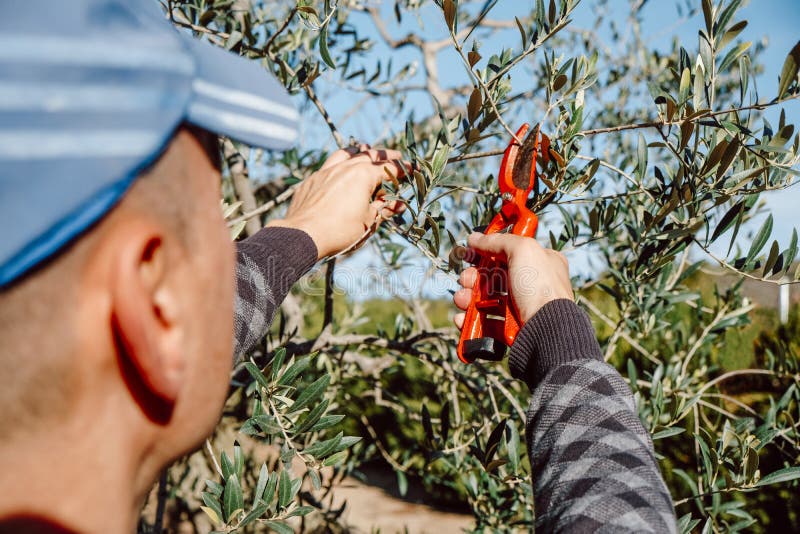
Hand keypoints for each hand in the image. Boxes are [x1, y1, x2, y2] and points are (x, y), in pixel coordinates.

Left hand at [268, 145, 406, 258]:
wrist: (302, 235)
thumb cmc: (339, 231)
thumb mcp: (368, 222)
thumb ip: (383, 209)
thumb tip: (399, 204)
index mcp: (362, 176)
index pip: (388, 169)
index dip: (402, 170)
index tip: (411, 170)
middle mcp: (344, 168)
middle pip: (368, 156)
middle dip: (384, 155)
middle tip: (395, 156)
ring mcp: (325, 172)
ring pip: (344, 153)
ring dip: (358, 151)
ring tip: (365, 149)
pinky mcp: (311, 180)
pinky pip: (328, 165)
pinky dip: (339, 163)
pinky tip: (339, 169)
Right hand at [453, 233, 573, 328]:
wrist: (546, 329)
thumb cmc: (539, 286)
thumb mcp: (522, 250)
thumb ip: (498, 241)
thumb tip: (475, 238)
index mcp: (542, 261)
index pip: (511, 250)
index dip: (489, 249)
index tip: (471, 250)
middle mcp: (533, 284)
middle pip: (494, 275)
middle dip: (473, 277)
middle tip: (464, 279)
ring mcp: (522, 307)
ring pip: (487, 299)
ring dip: (468, 297)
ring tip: (461, 300)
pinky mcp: (511, 328)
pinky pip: (486, 322)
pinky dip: (472, 320)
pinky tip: (463, 318)